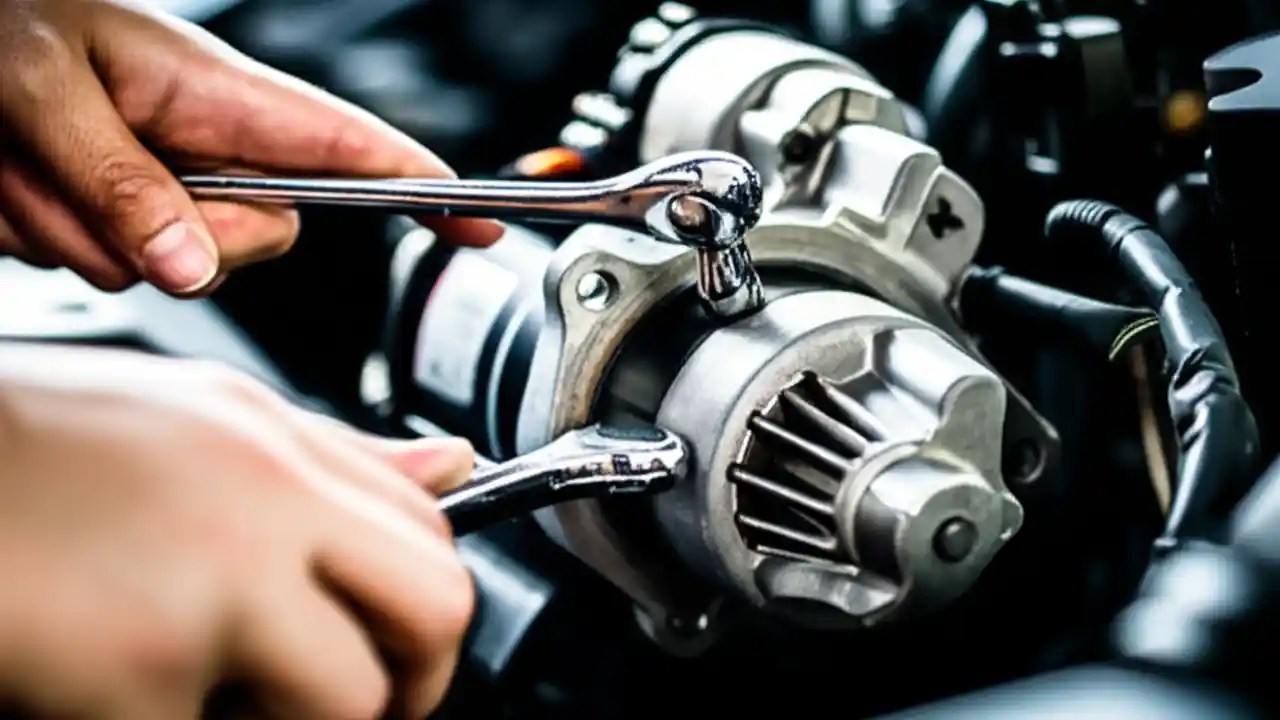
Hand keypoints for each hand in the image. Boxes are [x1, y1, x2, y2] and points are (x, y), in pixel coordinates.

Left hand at [0, 0, 502, 294]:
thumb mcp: (47, 91)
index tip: (478, 225)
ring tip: (26, 160)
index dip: (427, 188)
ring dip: (76, 227)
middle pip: (259, 237)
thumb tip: (191, 268)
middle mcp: (204, 143)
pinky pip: (104, 268)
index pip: (356, 148)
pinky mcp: (114, 217)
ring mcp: (161, 185)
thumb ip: (124, 186)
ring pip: (168, 266)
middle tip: (87, 185)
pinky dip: (44, 232)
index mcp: (221, 93)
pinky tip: (17, 178)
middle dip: (174, 236)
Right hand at [0, 342, 475, 718]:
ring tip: (227, 691)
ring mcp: (201, 593)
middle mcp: (258, 509)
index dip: (428, 605)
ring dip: (299, 718)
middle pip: (434, 610)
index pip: (431, 531)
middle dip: (415, 678)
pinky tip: (121, 685)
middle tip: (369, 699)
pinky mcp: (134, 678)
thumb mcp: (199, 420)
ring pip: (344, 701)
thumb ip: (336, 456)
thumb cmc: (39, 449)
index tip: (400, 643)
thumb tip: (451, 466)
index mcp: (277, 448)